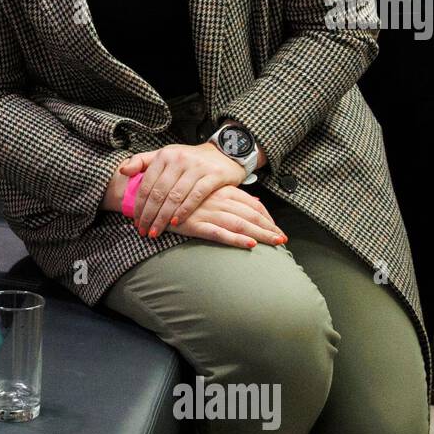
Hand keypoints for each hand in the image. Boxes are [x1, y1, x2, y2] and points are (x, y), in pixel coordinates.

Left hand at [118, 141, 246, 236]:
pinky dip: (184, 211)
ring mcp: (196, 167)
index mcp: (164, 155)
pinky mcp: (213, 175)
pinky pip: (195, 196)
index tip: (135, 221)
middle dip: (149, 215)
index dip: (139, 205)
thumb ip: (142, 161)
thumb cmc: (189, 159)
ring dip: (163, 217)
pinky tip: (176, 223)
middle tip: (143, 231)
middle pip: (158, 193)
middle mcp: (179, 159)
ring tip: (156, 231)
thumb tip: (122, 171)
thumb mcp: (166, 156)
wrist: (224, 153)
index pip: (147, 184)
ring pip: (174, 196)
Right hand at [168, 184, 287, 250]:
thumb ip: (230, 195)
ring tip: (276, 243)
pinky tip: (250, 245)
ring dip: (261, 234)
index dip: (267, 217)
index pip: (252, 204)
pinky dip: (236, 239)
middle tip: (283, 239)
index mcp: (222, 190)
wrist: (150, 193)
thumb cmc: (179, 192)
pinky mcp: (195, 225)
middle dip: (269, 228)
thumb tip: (255, 203)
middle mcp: (218, 200)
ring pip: (240, 224)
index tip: (277, 228)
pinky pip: (219, 233)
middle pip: (251, 215)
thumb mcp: (207, 189)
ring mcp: (208, 212)